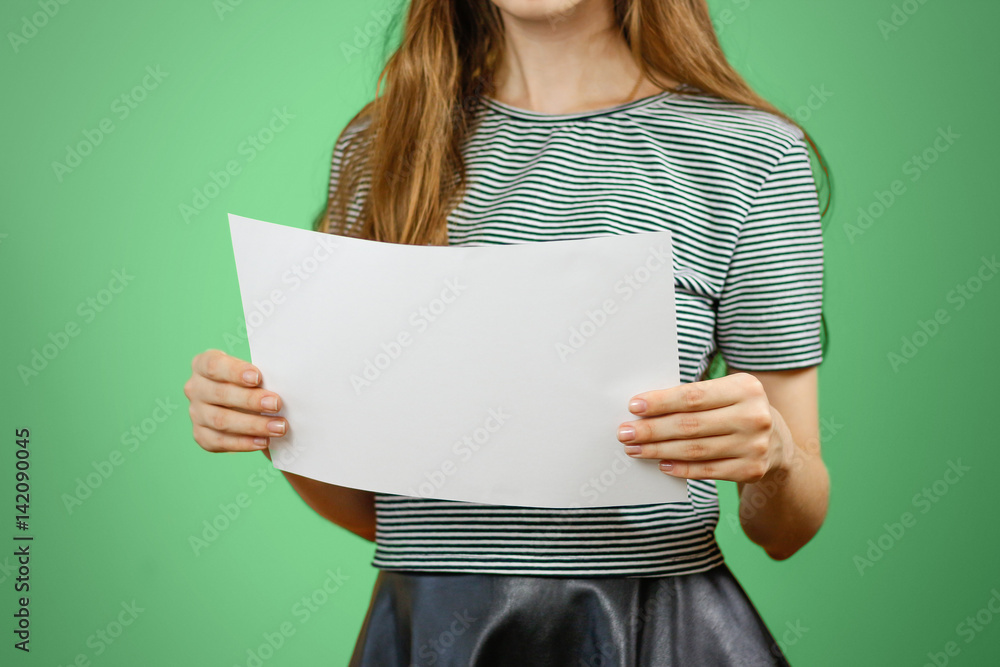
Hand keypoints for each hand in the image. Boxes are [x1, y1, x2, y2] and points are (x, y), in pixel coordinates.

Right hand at [184, 349, 286, 452]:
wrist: (244, 403)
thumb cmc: (251, 381)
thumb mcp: (252, 371)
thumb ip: (260, 376)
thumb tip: (284, 385)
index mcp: (203, 364)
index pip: (214, 365)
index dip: (235, 372)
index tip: (258, 378)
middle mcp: (195, 388)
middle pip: (220, 394)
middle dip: (251, 400)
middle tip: (276, 404)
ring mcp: (195, 413)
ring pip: (220, 421)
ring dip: (252, 425)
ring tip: (278, 427)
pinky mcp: (201, 434)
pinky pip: (219, 441)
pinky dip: (243, 443)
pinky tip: (264, 441)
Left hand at [616, 372, 792, 482]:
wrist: (779, 442)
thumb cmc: (738, 410)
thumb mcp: (727, 393)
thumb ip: (695, 397)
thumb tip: (645, 408)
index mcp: (746, 387)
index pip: (693, 396)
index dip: (661, 402)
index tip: (634, 406)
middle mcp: (754, 416)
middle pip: (691, 425)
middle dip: (652, 430)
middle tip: (624, 432)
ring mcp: (755, 446)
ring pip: (695, 449)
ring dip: (659, 450)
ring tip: (634, 449)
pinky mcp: (751, 470)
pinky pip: (707, 470)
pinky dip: (680, 468)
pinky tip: (661, 464)